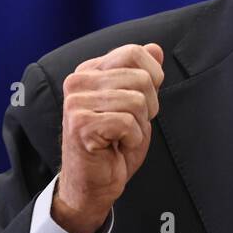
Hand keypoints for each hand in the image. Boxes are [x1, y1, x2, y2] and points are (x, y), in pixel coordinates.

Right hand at [53, 43, 164, 232]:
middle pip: (141, 77)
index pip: (134, 52)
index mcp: (90, 71)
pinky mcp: (80, 123)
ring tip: (121, 137)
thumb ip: (144, 76)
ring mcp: (76, 101)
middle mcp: (78, 81)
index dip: (153, 78)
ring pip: (137, 101)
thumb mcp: (136, 106)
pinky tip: (115, 147)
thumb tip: (155, 48)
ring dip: (139, 126)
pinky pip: (127, 123)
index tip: (142, 103)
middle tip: (130, 126)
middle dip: (148, 107)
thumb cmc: (114, 147)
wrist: (94, 185)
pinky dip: (131, 140)